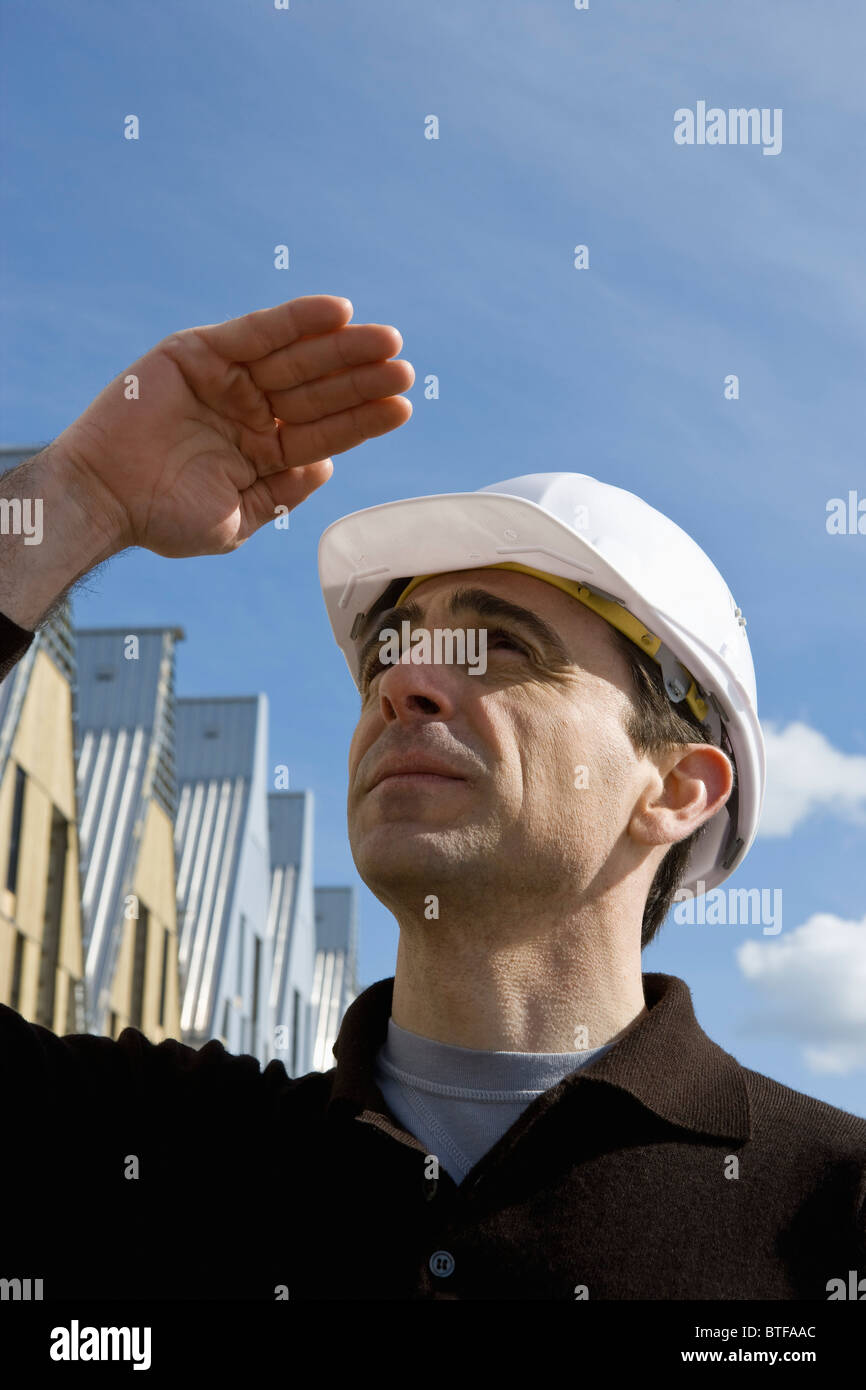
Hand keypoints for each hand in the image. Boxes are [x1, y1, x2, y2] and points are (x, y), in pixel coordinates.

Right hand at [51, 294, 413, 556]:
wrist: (106, 499)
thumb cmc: (164, 519)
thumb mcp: (237, 519)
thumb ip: (282, 493)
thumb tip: (326, 464)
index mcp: (262, 453)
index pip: (324, 431)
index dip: (364, 419)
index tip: (403, 408)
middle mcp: (250, 412)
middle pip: (319, 391)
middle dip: (361, 380)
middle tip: (405, 370)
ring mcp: (228, 380)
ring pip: (296, 358)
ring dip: (342, 347)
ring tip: (386, 341)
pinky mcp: (201, 352)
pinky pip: (257, 331)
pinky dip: (296, 319)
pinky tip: (338, 312)